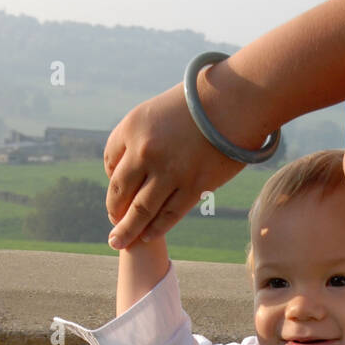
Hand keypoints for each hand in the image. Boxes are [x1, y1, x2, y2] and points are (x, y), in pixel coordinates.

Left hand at [104, 73, 251, 248]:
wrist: (233, 101)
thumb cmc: (198, 105)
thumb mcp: (158, 111)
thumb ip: (142, 137)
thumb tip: (130, 169)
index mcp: (132, 127)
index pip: (111, 162)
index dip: (112, 180)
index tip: (118, 192)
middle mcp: (145, 150)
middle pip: (120, 191)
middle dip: (114, 213)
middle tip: (113, 228)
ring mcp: (169, 171)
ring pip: (141, 210)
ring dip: (128, 230)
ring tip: (119, 243)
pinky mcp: (193, 186)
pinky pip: (168, 215)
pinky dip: (156, 229)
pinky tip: (147, 237)